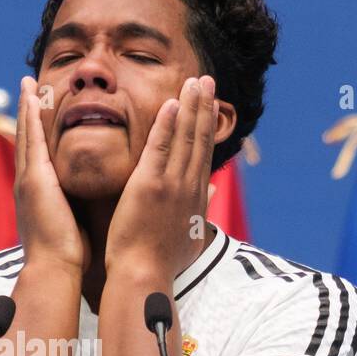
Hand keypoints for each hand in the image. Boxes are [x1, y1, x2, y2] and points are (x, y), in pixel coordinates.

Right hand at [14, 76, 89, 272]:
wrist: (54, 269)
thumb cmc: (68, 255)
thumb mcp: (72, 225)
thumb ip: (75, 210)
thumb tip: (87, 207)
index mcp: (37, 194)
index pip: (36, 155)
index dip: (35, 132)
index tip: (38, 112)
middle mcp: (27, 183)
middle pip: (26, 139)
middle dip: (25, 113)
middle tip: (26, 86)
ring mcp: (27, 180)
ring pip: (25, 134)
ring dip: (25, 107)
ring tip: (26, 83)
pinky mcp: (33, 180)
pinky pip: (31, 140)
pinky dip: (29, 117)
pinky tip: (30, 97)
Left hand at [106, 75, 217, 280]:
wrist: (144, 275)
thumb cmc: (161, 263)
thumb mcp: (190, 237)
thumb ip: (199, 213)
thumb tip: (212, 194)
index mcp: (196, 198)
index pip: (203, 154)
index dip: (207, 127)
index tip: (210, 105)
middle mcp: (189, 187)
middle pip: (200, 139)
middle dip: (204, 107)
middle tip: (206, 80)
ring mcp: (172, 185)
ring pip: (186, 138)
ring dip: (191, 107)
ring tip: (194, 82)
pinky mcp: (151, 186)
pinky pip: (160, 149)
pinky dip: (167, 126)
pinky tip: (171, 104)